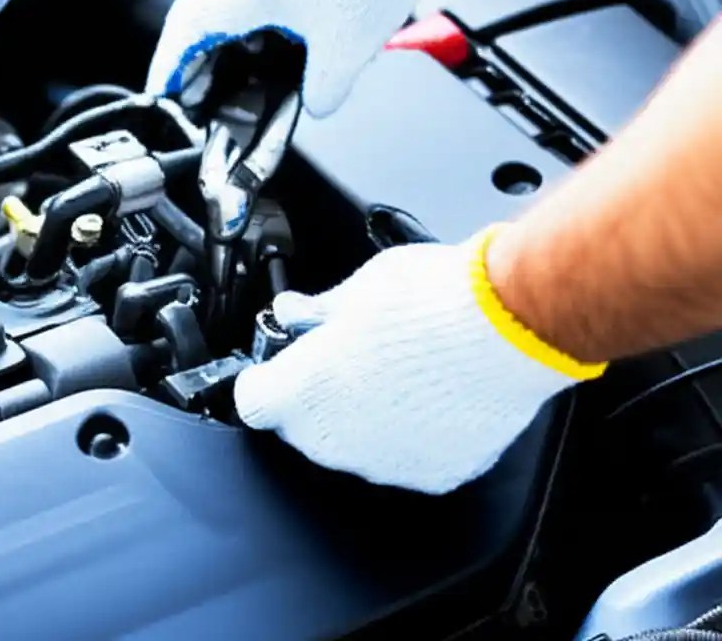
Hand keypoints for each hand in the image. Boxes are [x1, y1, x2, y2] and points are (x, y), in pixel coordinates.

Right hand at [145, 0, 459, 116]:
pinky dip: (251, 6)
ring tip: (248, 61)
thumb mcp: (347, 48)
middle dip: (197, 56)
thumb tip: (315, 104)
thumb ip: (323, 90)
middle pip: (193, 16)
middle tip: (204, 88)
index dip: (171, 76)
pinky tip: (284, 24)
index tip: (165, 95)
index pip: (181, 41)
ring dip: (224, 29)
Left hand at [233, 230, 604, 493]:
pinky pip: (405, 457)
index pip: (252, 400)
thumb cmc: (430, 300)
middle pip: (301, 427)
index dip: (264, 378)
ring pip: (353, 447)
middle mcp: (333, 439)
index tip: (277, 364)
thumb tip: (293, 311)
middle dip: (316, 396)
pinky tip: (431, 398)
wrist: (509, 326)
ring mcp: (382, 463)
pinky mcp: (432, 474)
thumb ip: (316, 312)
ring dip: (363, 418)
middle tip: (348, 357)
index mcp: (300, 392)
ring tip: (399, 373)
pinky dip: (411, 434)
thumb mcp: (355, 289)